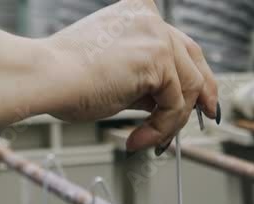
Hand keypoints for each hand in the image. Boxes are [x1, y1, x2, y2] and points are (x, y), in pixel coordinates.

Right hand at [42, 0, 219, 151]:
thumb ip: (143, 80)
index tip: (204, 98)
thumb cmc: (64, 79)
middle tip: (208, 117)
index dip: (196, 72)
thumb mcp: (115, 75)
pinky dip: (162, 127)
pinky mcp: (158, 58)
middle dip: (204, 93)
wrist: (45, 77)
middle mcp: (149, 17)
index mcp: (137, 13)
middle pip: (193, 58)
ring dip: (172, 121)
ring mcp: (155, 35)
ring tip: (149, 140)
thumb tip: (163, 100)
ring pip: (189, 87)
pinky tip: (140, 138)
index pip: (177, 44)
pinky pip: (176, 104)